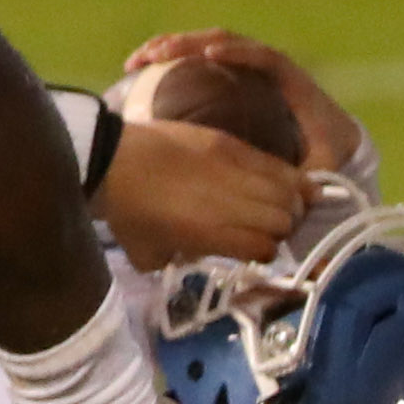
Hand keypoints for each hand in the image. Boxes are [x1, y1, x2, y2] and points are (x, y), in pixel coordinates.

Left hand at [99, 113, 313, 271]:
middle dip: (283, 227)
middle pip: (283, 219)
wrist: (108, 158)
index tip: (254, 250)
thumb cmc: (124, 209)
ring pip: (286, 191)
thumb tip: (193, 256)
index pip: (265, 249)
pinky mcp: (228, 143)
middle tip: (272, 226)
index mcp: (211, 236)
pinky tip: (295, 182)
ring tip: (286, 204)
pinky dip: (290, 175)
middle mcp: (230, 205)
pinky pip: (273, 162)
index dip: (264, 253)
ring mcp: (232, 171)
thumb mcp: (147, 254)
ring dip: (291, 202)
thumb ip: (176, 260)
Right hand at [120, 28, 365, 180]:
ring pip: (202, 43)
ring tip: (140, 60)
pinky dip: (164, 58)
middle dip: (188, 41)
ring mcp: (242, 64)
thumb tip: (302, 193)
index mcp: (289, 79)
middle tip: (158, 54)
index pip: (264, 56)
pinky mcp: (225, 71)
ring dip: (169, 45)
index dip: (239, 51)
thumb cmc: (325, 149)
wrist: (329, 133)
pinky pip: (191, 56)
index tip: (210, 54)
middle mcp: (263, 64)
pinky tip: (136, 70)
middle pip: (224, 40)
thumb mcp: (323, 165)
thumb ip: (313, 177)